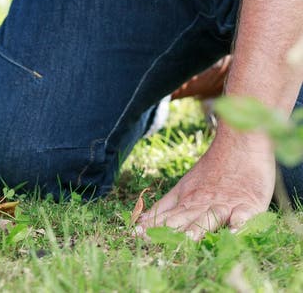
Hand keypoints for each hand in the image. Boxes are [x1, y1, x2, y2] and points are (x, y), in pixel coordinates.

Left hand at [136, 128, 275, 239]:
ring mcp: (225, 203)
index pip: (167, 216)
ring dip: (201, 228)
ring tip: (190, 239)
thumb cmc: (211, 170)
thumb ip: (165, 207)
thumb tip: (140, 222)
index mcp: (187, 200)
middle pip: (186, 219)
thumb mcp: (184, 186)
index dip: (153, 226)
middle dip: (173, 232)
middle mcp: (203, 203)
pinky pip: (244, 214)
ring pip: (211, 217)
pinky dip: (240, 222)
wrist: (239, 143)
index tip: (137, 236)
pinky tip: (235, 229)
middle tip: (159, 242)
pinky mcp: (249, 204)